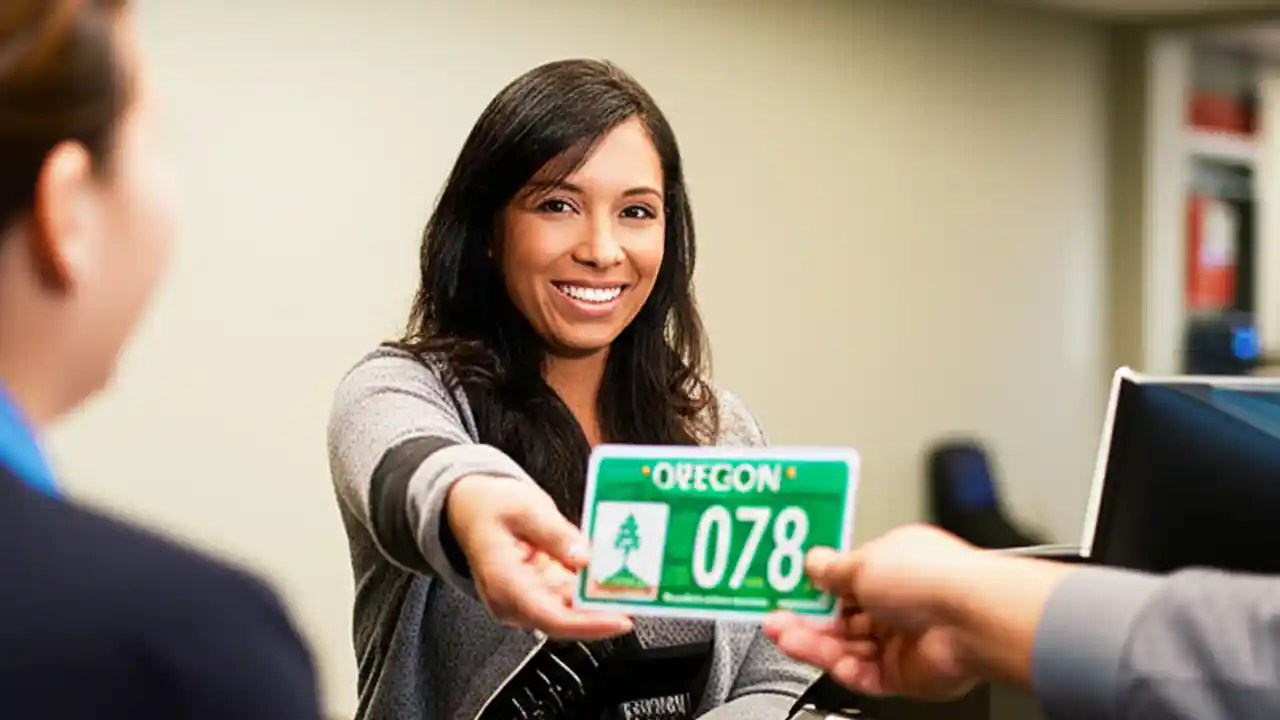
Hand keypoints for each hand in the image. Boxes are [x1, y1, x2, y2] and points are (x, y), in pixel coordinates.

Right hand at [447, 474, 632, 639]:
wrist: (467, 506)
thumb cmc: (487, 506)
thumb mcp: (524, 507)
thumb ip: (556, 534)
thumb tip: (585, 556)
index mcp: (504, 582)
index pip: (551, 617)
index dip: (590, 624)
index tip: (622, 619)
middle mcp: (512, 600)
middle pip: (565, 617)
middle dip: (604, 610)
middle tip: (642, 597)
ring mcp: (524, 599)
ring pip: (569, 609)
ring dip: (600, 599)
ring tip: (634, 583)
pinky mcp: (535, 593)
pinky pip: (567, 598)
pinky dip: (589, 588)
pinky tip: (613, 576)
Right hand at [764, 524, 982, 699]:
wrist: (971, 621)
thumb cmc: (933, 579)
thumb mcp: (864, 562)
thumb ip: (833, 569)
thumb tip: (812, 562)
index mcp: (895, 566)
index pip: (846, 579)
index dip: (815, 586)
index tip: (787, 589)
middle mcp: (900, 603)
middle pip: (841, 616)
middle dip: (806, 618)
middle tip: (776, 618)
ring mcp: (902, 640)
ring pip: (847, 645)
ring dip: (814, 641)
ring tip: (784, 635)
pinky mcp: (904, 674)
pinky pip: (863, 674)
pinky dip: (839, 666)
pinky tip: (820, 656)